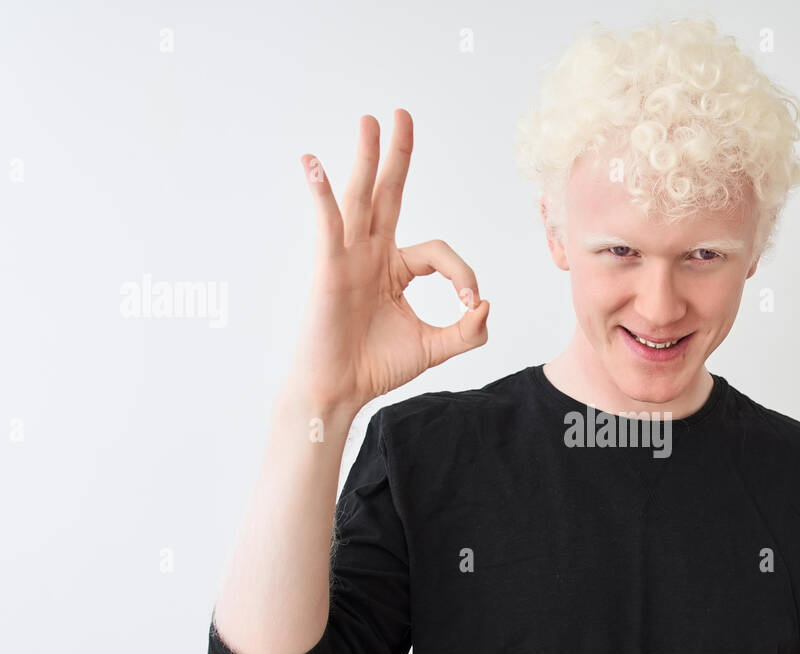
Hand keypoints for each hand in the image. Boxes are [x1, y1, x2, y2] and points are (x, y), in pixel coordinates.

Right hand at [287, 109, 489, 410]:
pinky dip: (321, 194)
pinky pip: (327, 224)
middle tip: (402, 116)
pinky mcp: (328, 268)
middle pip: (388, 196)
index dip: (462, 272)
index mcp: (395, 269)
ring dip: (367, 159)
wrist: (340, 391)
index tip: (470, 303)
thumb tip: (486, 305)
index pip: (439, 251)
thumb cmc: (376, 367)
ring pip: (361, 199)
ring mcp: (348, 258)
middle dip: (398, 157)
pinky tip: (313, 164)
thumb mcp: (436, 348)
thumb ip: (467, 331)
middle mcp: (370, 255)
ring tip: (372, 122)